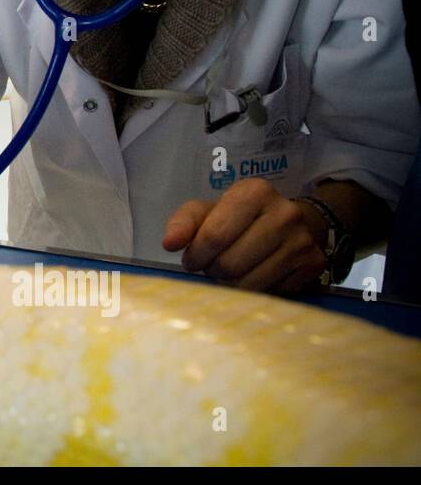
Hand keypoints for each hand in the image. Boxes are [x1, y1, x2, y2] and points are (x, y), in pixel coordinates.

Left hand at [163, 178, 328, 292]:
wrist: (292, 222)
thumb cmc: (239, 217)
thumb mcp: (208, 211)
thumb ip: (183, 223)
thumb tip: (169, 244)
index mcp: (254, 192)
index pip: (215, 235)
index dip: (196, 254)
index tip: (192, 259)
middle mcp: (284, 213)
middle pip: (230, 264)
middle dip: (212, 270)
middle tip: (211, 265)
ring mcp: (303, 240)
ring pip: (250, 283)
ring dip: (230, 283)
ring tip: (229, 270)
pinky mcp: (314, 264)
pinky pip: (271, 292)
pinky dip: (254, 290)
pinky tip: (253, 274)